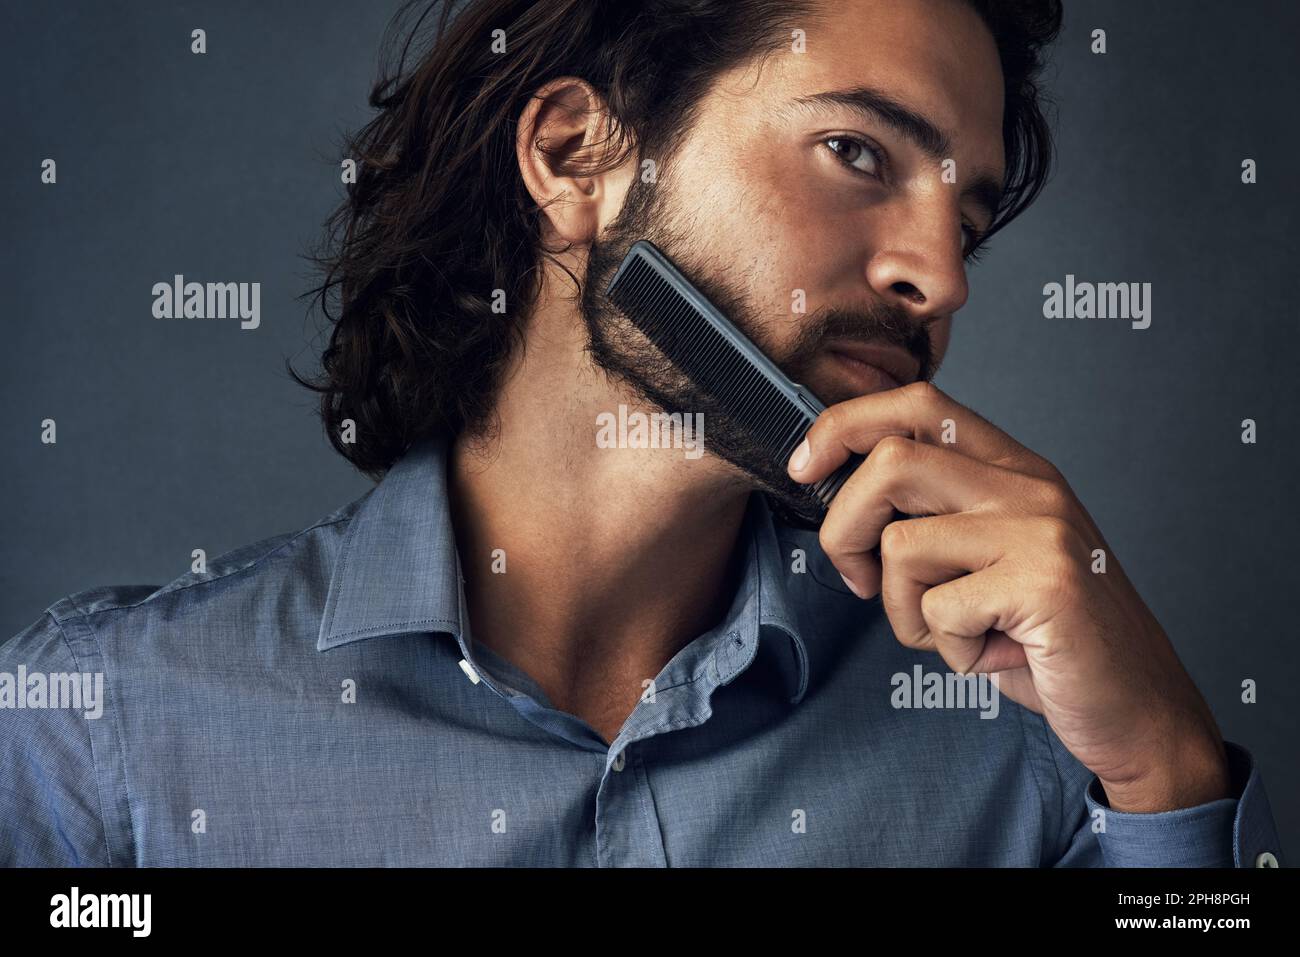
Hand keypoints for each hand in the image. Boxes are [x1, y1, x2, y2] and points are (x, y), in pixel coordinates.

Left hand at [788, 381, 1229, 812]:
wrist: (1136, 705)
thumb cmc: (1045, 637)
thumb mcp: (985, 558)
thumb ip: (932, 515)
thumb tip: (836, 493)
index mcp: (1012, 469)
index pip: (917, 405)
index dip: (844, 426)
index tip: (805, 468)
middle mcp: (1028, 487)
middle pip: (891, 462)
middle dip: (844, 529)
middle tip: (859, 580)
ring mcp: (1040, 531)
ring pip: (902, 546)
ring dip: (904, 611)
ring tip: (954, 633)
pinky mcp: (1046, 584)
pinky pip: (938, 609)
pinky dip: (947, 650)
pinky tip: (991, 654)